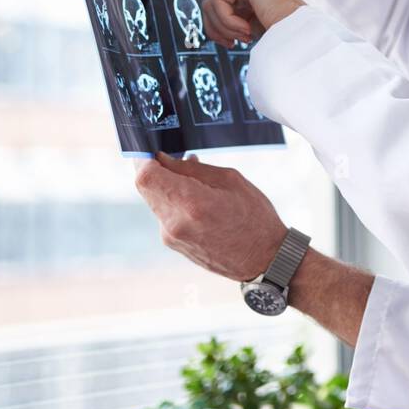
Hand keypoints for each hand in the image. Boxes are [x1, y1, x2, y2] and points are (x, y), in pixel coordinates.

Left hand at [135, 152, 286, 281]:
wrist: (264, 259)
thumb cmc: (255, 217)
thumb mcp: (230, 180)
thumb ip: (193, 169)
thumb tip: (164, 159)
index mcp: (192, 203)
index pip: (146, 176)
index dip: (143, 158)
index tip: (153, 149)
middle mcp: (176, 223)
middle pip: (146, 187)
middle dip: (156, 169)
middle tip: (174, 159)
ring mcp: (172, 237)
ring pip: (154, 200)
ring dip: (166, 186)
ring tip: (193, 182)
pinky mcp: (173, 244)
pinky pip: (163, 215)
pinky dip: (173, 202)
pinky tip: (196, 200)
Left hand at [195, 0, 304, 46]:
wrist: (296, 35)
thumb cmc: (278, 38)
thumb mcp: (246, 31)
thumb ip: (226, 20)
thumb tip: (209, 15)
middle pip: (209, 5)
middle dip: (215, 30)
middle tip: (232, 44)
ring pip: (209, 5)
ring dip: (224, 28)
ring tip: (244, 36)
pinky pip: (218, 3)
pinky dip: (228, 22)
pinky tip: (246, 28)